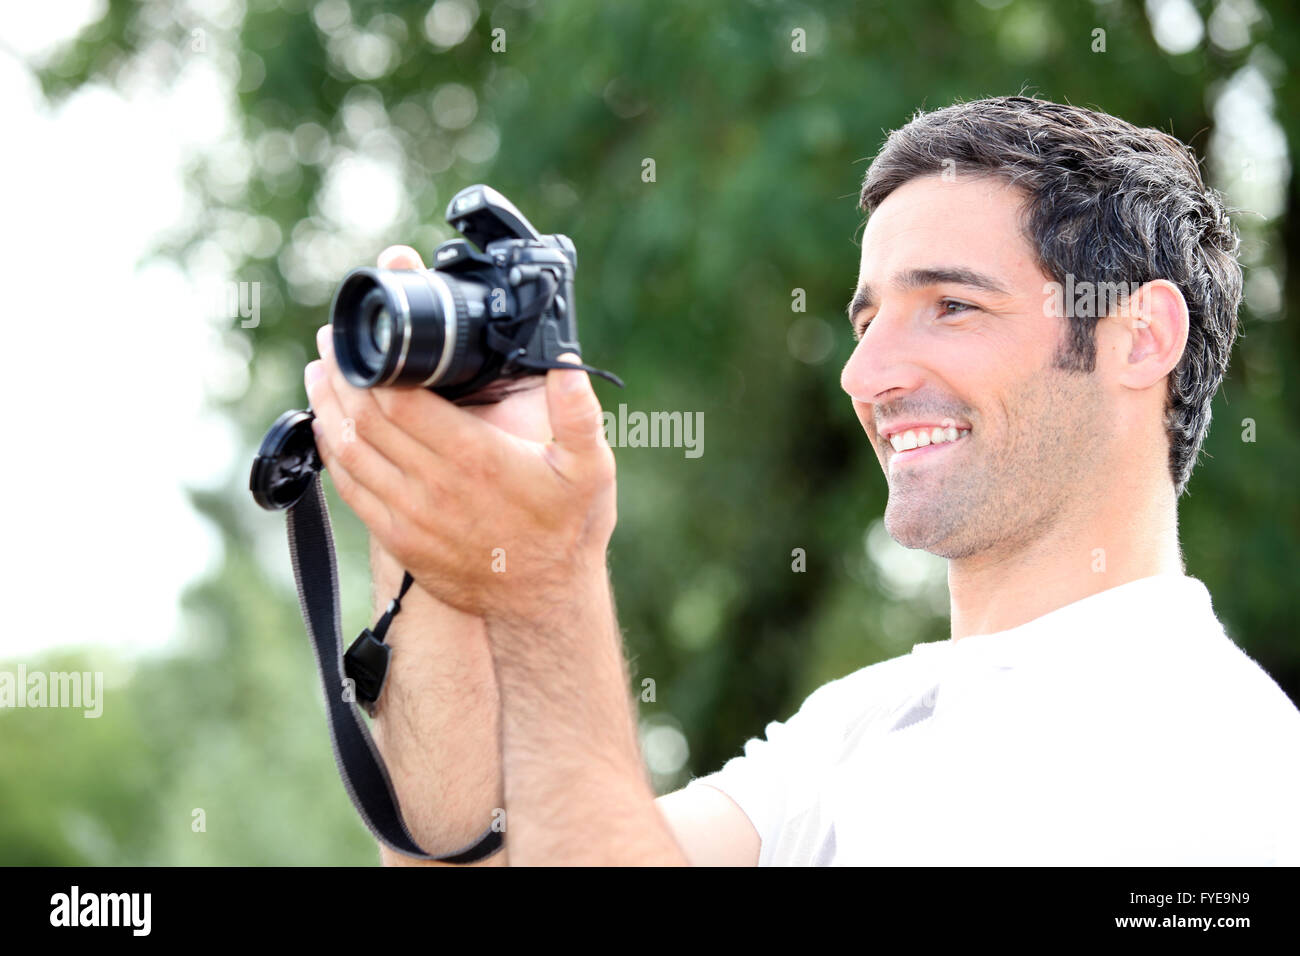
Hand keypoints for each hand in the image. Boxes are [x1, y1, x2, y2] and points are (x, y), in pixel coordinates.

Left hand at [304, 247, 616, 624]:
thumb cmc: (566, 528)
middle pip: (364, 419)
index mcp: (475, 458)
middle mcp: (434, 486)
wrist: (544, 597)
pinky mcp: (398, 539)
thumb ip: (578, 412)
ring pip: (348, 452)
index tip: (361, 337)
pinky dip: (332, 454)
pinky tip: (328, 430)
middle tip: (331, 343)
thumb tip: (565, 363)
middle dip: (341, 376)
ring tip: (318, 375)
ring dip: (327, 408)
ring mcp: (410, 516)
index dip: (371, 365)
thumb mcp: (590, 467)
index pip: (401, 401)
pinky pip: (351, 489)